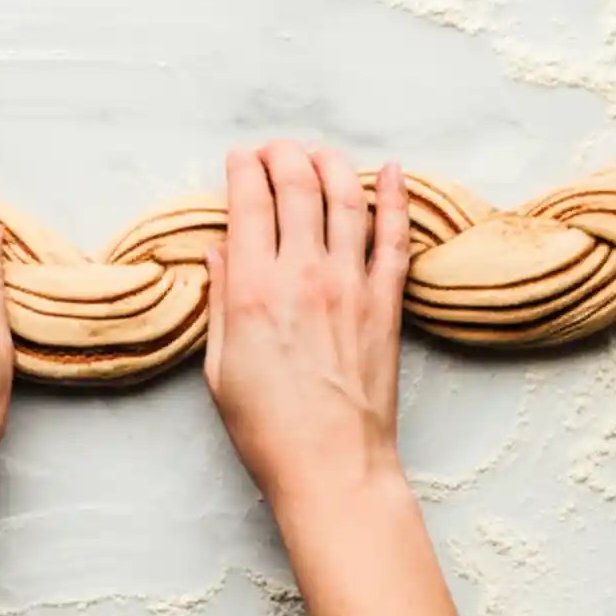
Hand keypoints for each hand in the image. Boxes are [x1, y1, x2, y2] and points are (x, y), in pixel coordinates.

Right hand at [204, 140, 408, 499]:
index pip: (250, 204)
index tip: (239, 158)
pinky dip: (395, 198)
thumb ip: (221, 301)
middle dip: (283, 155)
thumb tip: (219, 253)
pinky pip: (394, 237)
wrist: (330, 466)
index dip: (244, 170)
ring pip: (346, 199)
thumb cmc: (267, 427)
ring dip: (331, 164)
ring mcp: (350, 285)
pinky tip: (391, 172)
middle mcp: (302, 276)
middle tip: (275, 149)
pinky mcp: (385, 303)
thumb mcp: (220, 366)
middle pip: (297, 188)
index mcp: (252, 290)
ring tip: (318, 153)